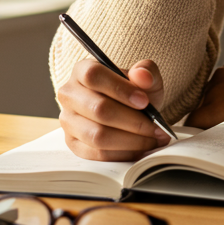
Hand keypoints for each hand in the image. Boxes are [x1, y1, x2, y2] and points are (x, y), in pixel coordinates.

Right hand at [57, 58, 173, 160]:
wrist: (130, 112)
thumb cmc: (134, 93)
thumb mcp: (145, 77)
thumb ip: (147, 71)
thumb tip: (142, 75)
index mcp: (82, 71)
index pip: (93, 76)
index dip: (120, 89)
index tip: (144, 101)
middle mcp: (69, 95)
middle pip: (98, 109)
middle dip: (133, 121)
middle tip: (155, 126)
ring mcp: (68, 121)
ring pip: (98, 135)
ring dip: (131, 140)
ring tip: (152, 138)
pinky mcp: (73, 144)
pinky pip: (98, 154)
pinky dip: (123, 153)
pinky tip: (140, 148)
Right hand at [185, 57, 223, 128]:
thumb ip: (219, 129)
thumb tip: (206, 131)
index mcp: (214, 110)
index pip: (191, 121)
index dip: (197, 128)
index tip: (203, 132)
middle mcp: (214, 89)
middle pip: (201, 104)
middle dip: (209, 112)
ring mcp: (223, 73)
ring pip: (211, 88)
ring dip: (219, 96)